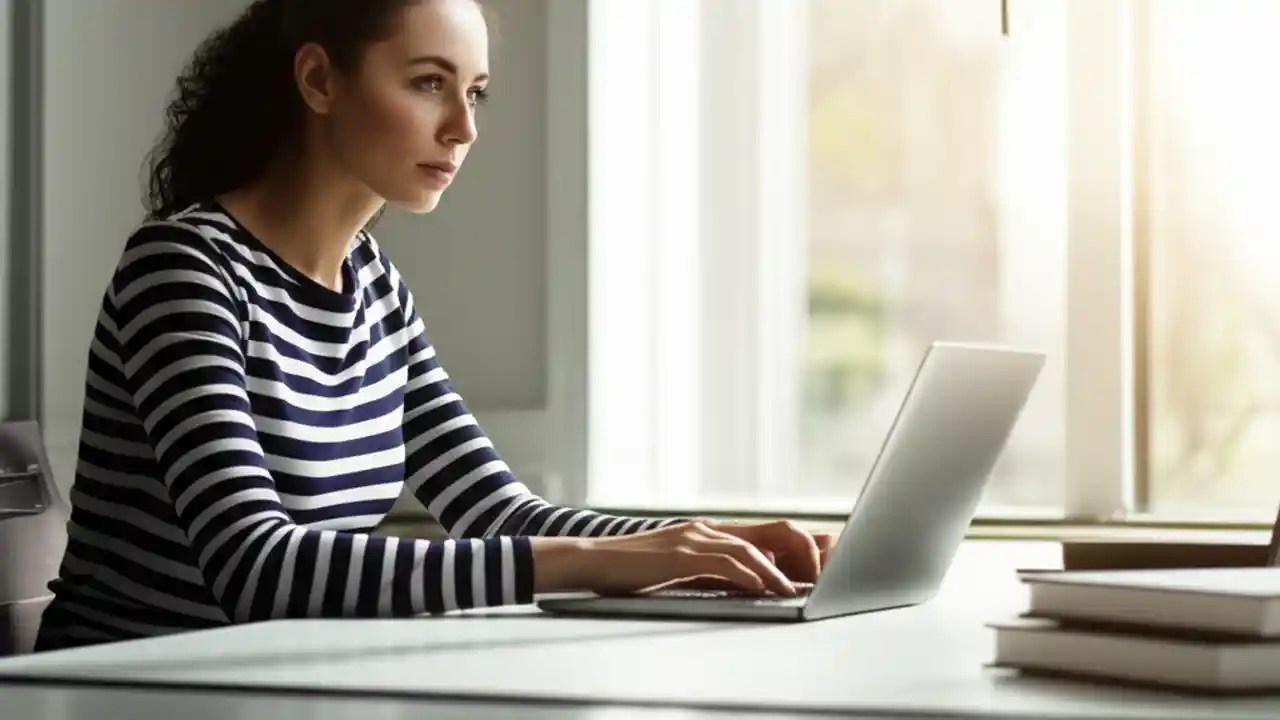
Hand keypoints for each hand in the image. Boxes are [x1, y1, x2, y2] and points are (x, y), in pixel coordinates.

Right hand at [530, 519, 835, 597]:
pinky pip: (725, 563)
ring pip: (753, 548)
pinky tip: (764, 588)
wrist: (588, 560)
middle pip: (775, 530)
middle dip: (806, 551)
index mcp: (710, 530)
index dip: (803, 544)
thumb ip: (711, 570)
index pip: (771, 531)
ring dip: (780, 571)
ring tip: (798, 590)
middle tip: (824, 575)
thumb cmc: (631, 569)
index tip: (828, 559)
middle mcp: (708, 528)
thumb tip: (748, 585)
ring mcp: (694, 539)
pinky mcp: (680, 555)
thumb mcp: (679, 567)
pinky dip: (750, 575)